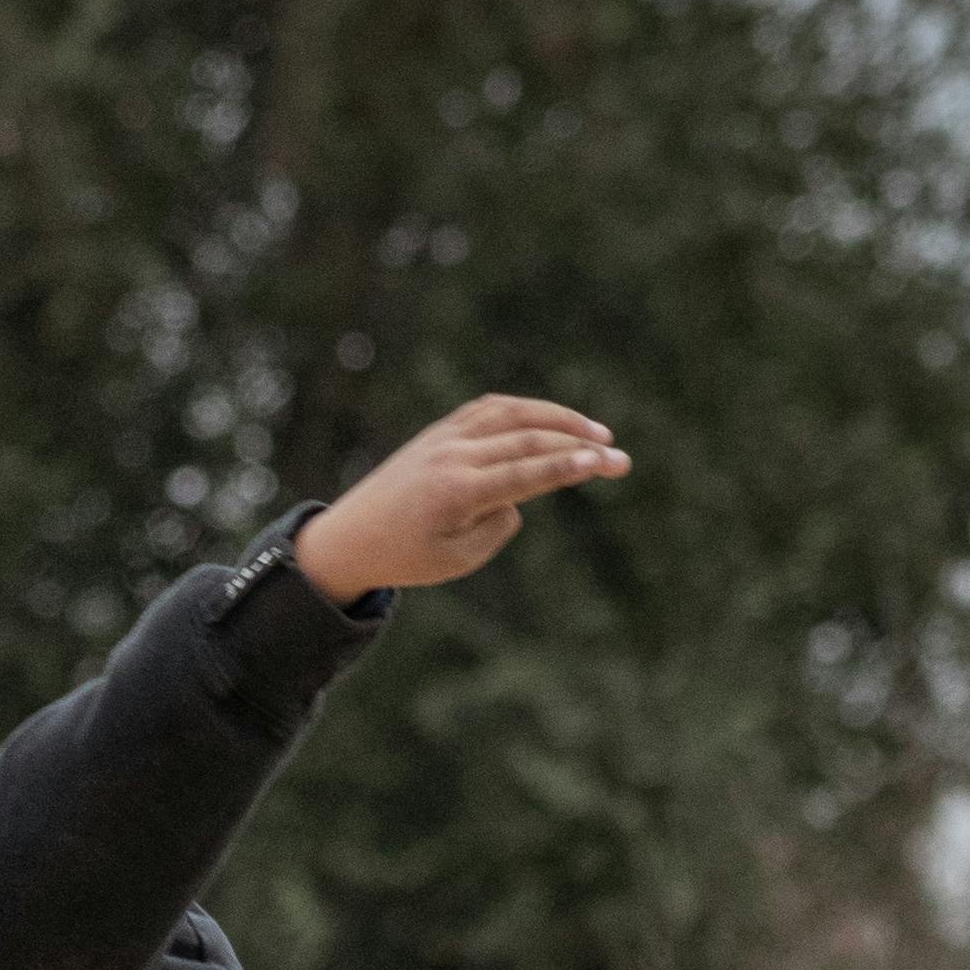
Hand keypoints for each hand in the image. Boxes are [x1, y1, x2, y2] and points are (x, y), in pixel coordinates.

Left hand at [295, 394, 628, 599]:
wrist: (349, 538)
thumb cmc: (406, 559)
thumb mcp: (457, 560)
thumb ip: (497, 526)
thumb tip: (522, 494)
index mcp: (457, 493)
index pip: (526, 472)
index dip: (569, 467)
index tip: (604, 464)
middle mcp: (453, 456)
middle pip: (528, 440)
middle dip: (579, 447)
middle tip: (620, 459)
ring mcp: (445, 437)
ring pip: (512, 414)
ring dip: (558, 419)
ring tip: (596, 433)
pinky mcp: (440, 431)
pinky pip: (490, 410)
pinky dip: (525, 410)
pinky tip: (552, 421)